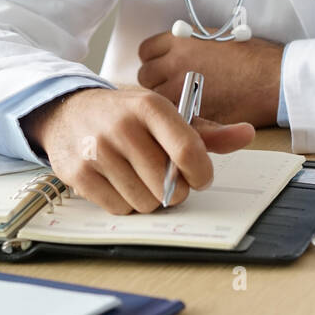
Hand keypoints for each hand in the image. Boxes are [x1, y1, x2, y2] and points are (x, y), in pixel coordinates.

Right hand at [20, 86, 254, 214]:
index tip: (201, 178)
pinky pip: (119, 209)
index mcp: (150, 106)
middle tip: (166, 178)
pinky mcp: (78, 173)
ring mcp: (97, 151)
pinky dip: (126, 204)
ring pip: (145, 202)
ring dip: (150, 199)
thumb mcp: (165, 114)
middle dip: (175, 190)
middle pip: (168, 184)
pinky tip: (119, 182)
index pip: (187, 149)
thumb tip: (247, 134)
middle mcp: (122, 126)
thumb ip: (207, 130)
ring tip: (140, 177)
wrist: (67, 111)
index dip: (201, 173)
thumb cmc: (125, 115)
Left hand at [136, 29, 283, 126]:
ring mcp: (180, 90)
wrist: (275, 80)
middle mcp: (175, 63)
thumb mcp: (218, 38)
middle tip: (173, 87)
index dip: (154, 59)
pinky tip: (193, 115)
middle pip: (145, 76)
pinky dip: (179, 118)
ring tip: (184, 103)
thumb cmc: (256, 59)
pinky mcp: (190, 113)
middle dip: (157, 81)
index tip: (162, 65)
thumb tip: (181, 52)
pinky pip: (174, 117)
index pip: (147, 50)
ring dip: (165, 101)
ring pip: (156, 99)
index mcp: (182, 40)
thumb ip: (191, 45)